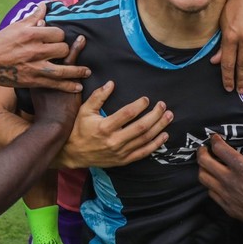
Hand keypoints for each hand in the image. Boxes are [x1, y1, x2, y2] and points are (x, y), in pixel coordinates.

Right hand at [0, 4, 88, 92]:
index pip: (57, 33)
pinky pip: (54, 84)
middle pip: (62, 49)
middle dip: (66, 51)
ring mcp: (34, 67)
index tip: (59, 39)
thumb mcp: (16, 26)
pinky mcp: (32, 81)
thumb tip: (45, 5)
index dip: (60, 36)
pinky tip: (78, 87)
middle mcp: (34, 50)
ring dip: (77, 71)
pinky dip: (68, 86)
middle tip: (66, 53)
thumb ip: (34, 17)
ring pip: (63, 69)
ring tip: (87, 71)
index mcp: (31, 34)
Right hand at [56, 80, 170, 168]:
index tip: (147, 99)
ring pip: (145, 139)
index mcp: (105, 127)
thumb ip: (98, 96)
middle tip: (163, 106)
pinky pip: (143, 153)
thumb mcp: (85, 110)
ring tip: (169, 116)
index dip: (139, 106)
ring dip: (159, 127)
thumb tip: (111, 83)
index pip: (127, 114)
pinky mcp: (124, 160)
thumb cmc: (79, 129)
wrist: (73, 153)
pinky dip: (156, 145)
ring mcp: (120, 152)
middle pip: (141, 127)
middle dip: (155, 115)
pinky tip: (164, 135)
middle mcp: (114, 141)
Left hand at [197, 130, 242, 243]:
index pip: (218, 149)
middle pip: (204, 162)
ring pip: (203, 178)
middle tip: (205, 148)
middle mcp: (230, 181)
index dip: (214, 140)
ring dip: (203, 168)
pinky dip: (210, 184)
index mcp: (242, 168)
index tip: (215, 137)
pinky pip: (211, 192)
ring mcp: (226, 195)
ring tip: (208, 163)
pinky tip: (217, 181)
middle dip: (202, 152)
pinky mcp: (227, 207)